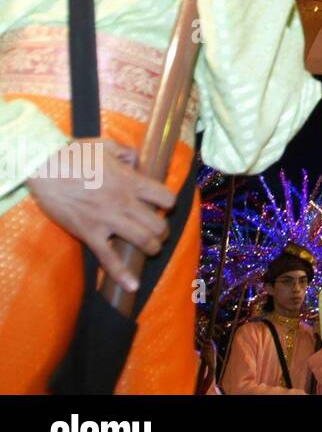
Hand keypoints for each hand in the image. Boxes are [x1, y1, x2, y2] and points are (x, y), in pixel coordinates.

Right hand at [26, 138, 175, 292]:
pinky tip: (133, 286)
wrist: (44, 168)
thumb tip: (136, 162)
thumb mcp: (107, 145)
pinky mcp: (90, 234)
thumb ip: (127, 153)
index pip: (166, 198)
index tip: (162, 206)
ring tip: (150, 248)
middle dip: (162, 231)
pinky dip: (122, 274)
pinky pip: (109, 258)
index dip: (168, 204)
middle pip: (158, 224)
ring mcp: (108, 220)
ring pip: (143, 241)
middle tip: (157, 231)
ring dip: (151, 248)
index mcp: (132, 181)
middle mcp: (125, 202)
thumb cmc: (74, 154)